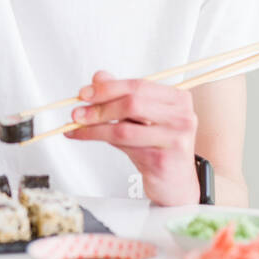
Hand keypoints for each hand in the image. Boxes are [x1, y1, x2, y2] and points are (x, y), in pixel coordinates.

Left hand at [65, 70, 200, 205]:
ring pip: (124, 128)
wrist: (175, 182)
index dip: (108, 88)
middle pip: (132, 104)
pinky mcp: (163, 160)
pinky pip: (124, 148)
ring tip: (76, 127)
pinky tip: (87, 137)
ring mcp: (175, 139)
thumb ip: (122, 95)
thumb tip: (99, 77)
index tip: (85, 93)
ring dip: (94, 128)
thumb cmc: (158, 146)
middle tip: (77, 113)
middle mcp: (182, 116)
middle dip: (99, 107)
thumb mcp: (142, 117)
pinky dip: (101, 140)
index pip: (138, 86)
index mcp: (178, 98)